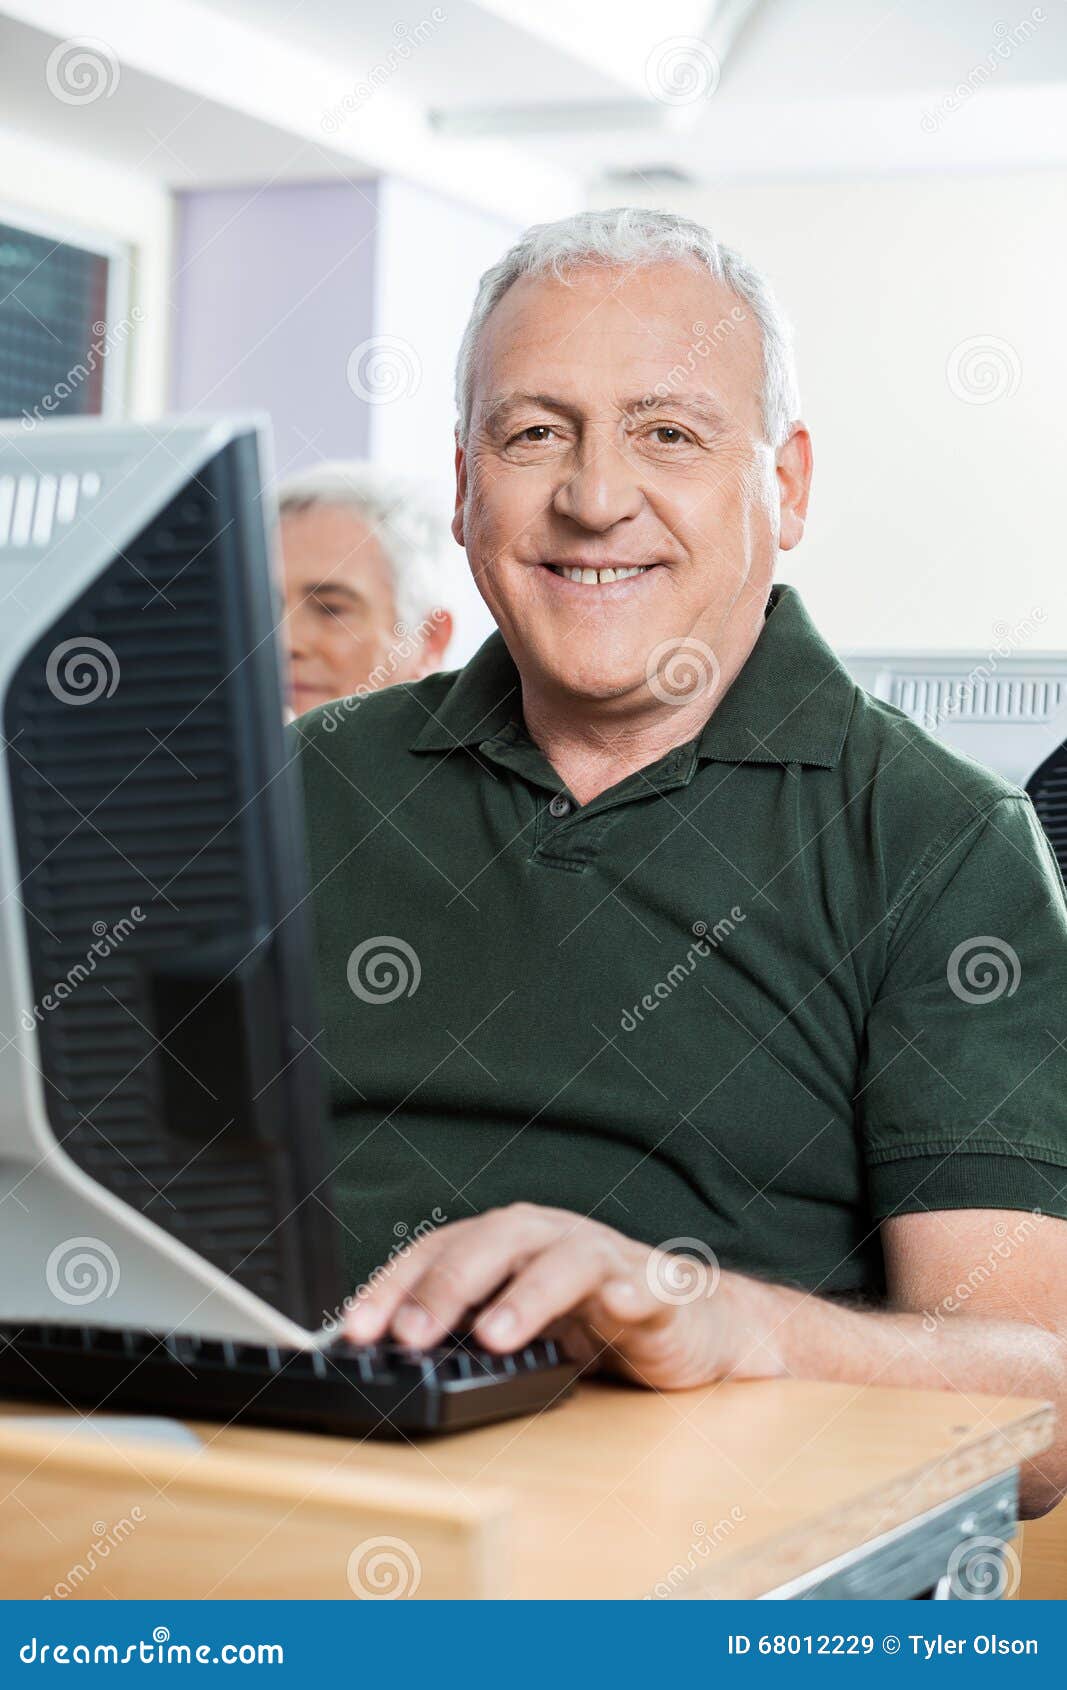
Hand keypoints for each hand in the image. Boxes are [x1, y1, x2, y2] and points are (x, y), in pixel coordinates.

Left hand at [341, 1203, 765, 1389]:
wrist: (694, 1324)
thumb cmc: (594, 1320)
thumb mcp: (514, 1327)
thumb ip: (459, 1334)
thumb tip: (382, 1364)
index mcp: (506, 1244)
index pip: (437, 1252)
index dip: (392, 1287)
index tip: (353, 1331)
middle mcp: (550, 1239)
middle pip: (493, 1244)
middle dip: (446, 1289)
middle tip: (409, 1335)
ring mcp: (606, 1262)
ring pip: (564, 1262)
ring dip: (527, 1296)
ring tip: (494, 1337)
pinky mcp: (660, 1293)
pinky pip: (645, 1288)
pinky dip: (632, 1294)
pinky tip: (619, 1307)